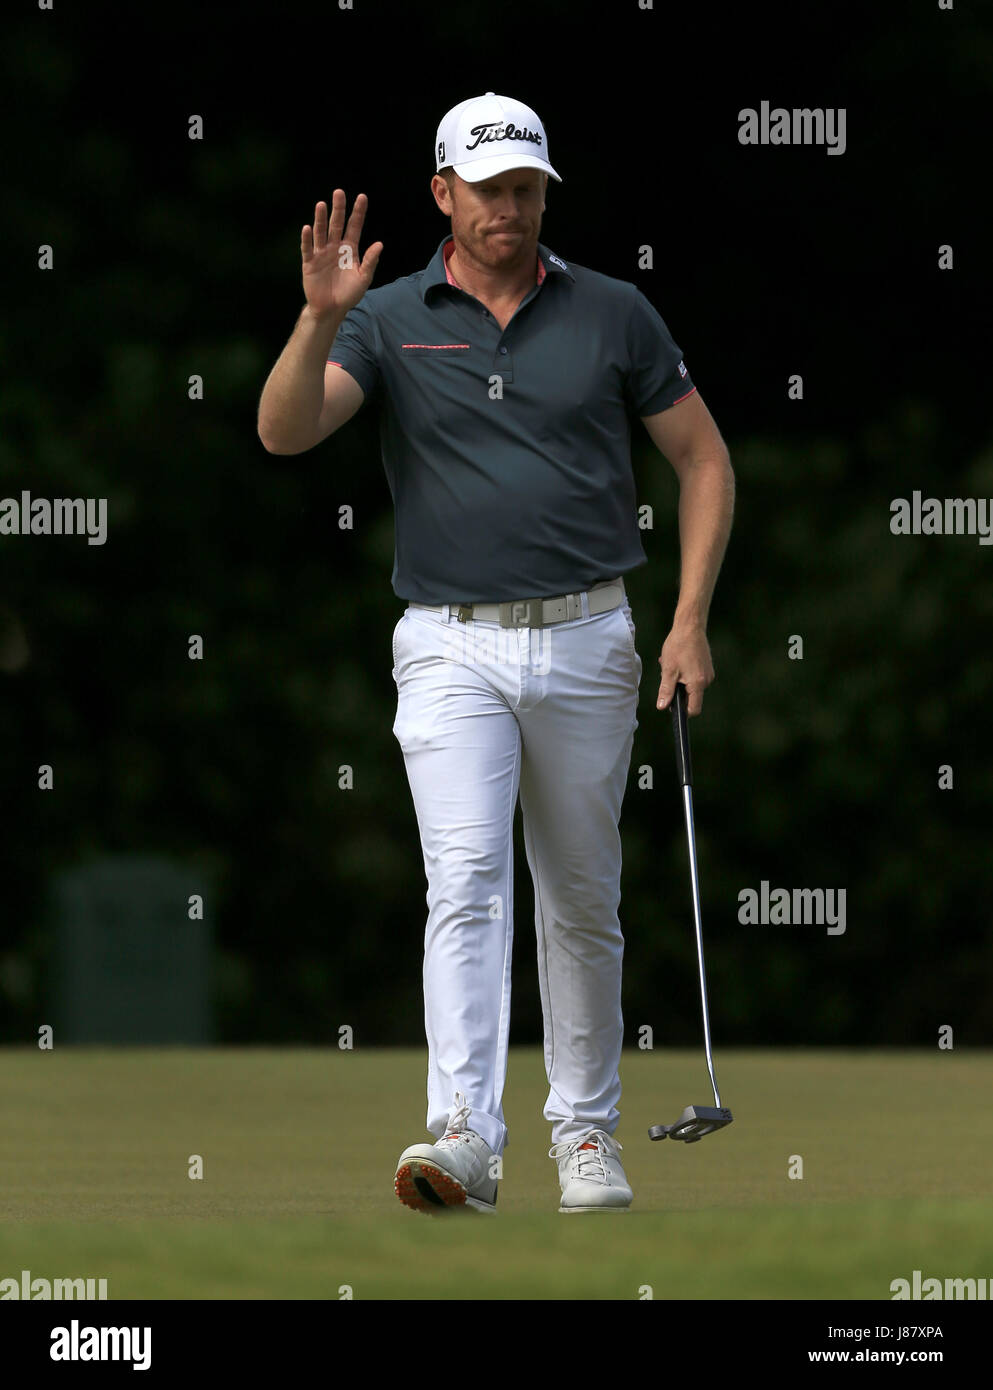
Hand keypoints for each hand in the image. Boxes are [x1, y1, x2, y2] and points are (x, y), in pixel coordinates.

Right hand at [301, 191, 382, 320]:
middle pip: (336, 224)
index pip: (354, 226)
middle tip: (339, 192)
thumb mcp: (363, 278)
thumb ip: (370, 261)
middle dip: (338, 209)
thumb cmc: (349, 294)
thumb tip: (380, 244)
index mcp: (350, 249)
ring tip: (321, 205)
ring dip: (321, 219)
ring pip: (321, 232)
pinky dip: (307, 239)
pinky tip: (308, 228)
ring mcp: (321, 254)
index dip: (358, 212)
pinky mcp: (310, 263)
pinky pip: (308, 249)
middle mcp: (335, 247)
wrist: (332, 309)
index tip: (362, 197)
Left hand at [656, 621, 713, 716]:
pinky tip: (678, 662)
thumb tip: (662, 707)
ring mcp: (708, 674)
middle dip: (678, 692)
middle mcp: (707, 680)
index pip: (693, 709)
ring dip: (680, 681)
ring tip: (672, 667)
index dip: (682, 711)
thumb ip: (666, 690)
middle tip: (668, 677)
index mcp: (698, 683)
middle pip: (692, 698)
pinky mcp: (707, 668)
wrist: (690, 627)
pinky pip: (695, 678)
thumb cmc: (678, 646)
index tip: (672, 706)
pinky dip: (685, 674)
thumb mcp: (668, 670)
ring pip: (692, 687)